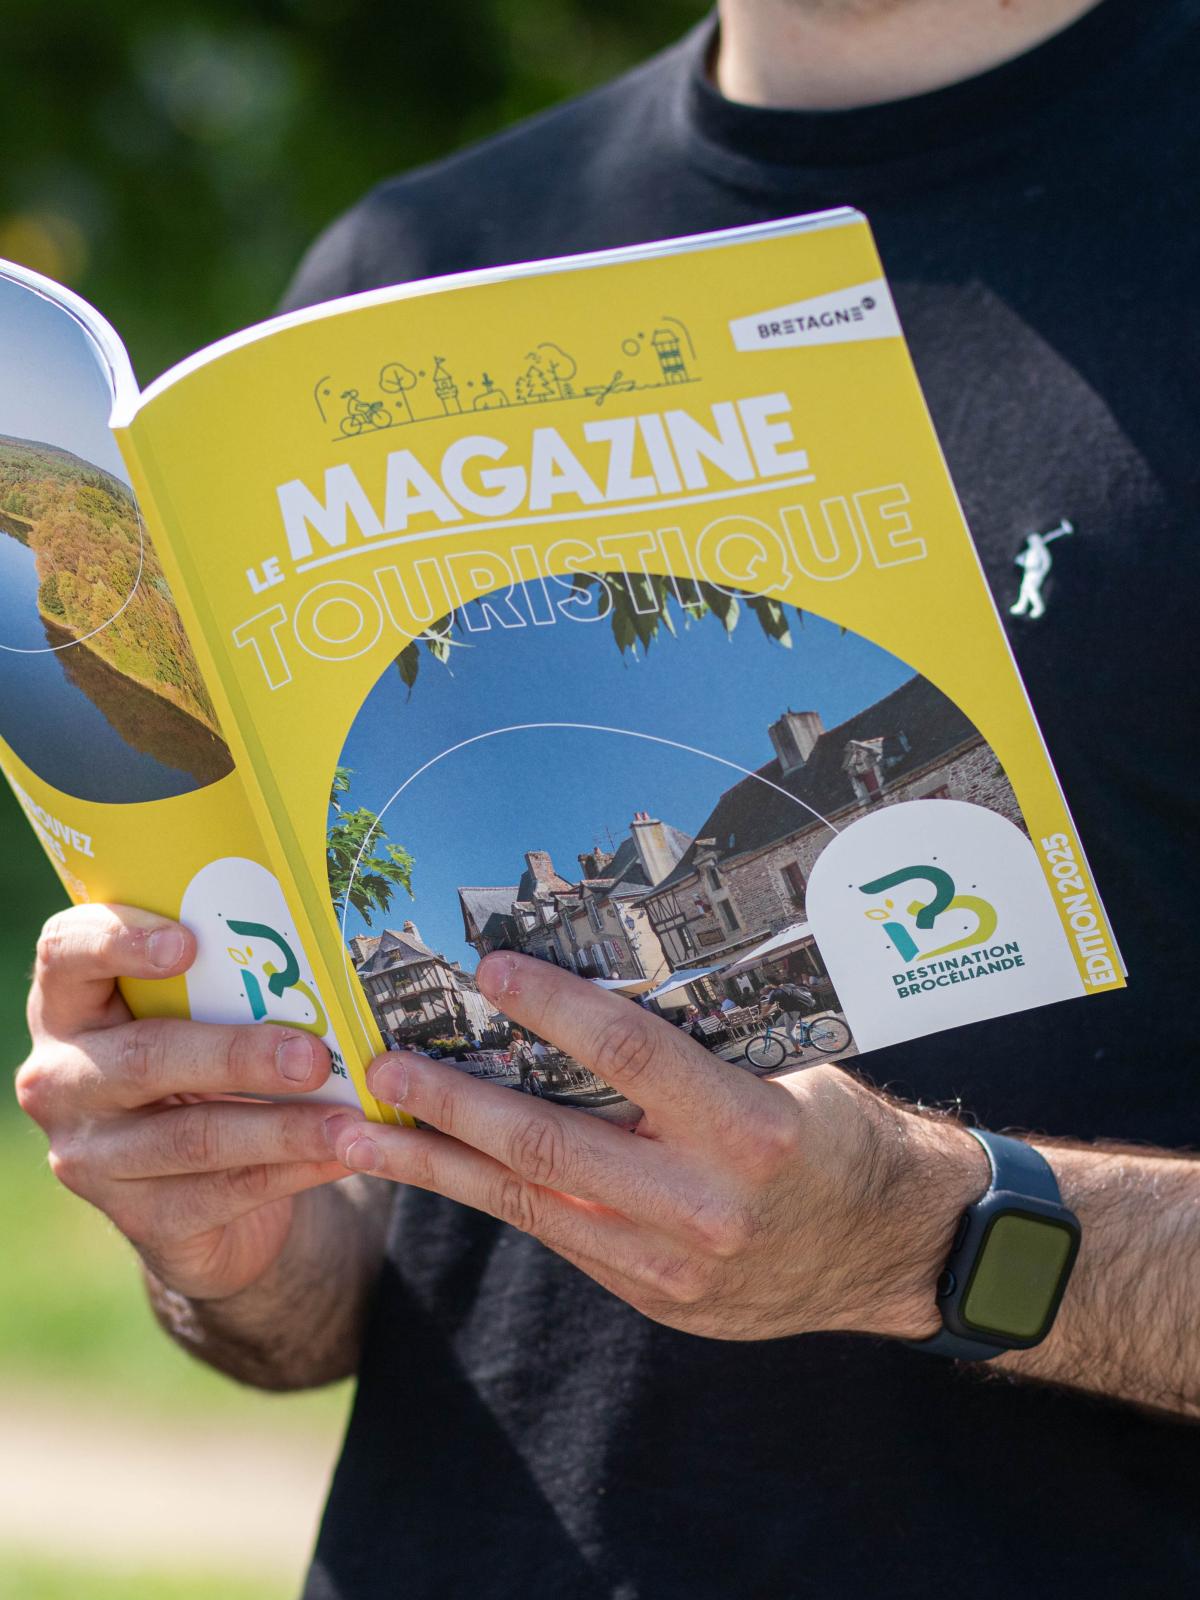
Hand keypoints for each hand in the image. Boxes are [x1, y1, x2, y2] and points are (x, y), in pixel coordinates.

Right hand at [16, 904, 347, 1300]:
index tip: (187, 943)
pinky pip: (226, 1192)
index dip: (119, 941)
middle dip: (238, 1055)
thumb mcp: (191, 1020)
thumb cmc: (196, 1069)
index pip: (66, 955)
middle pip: (146, 1057)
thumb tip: (317, 964)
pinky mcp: (139, 1219)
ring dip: (282, 1128)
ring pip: (193, 1138)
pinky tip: (340, 1155)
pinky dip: (292, 1171)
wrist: (187, 1193)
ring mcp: (92, 1157)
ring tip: (347, 1121)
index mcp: (69, 1009)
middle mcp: (62, 1081)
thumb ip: (221, 988)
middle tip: (312, 1057)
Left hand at [325, 952, 988, 1340]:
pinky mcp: (651, 1294)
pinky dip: (490, 1195)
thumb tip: (593, 987)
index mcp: (749, 1132)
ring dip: (437, 1165)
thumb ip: (698, 1048)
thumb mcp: (790, 1075)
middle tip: (381, 1067)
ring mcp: (671, 1265)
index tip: (488, 970)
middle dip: (453, 1104)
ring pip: (530, 1203)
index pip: (630, 1056)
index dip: (553, 1009)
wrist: (889, 1250)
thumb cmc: (840, 1136)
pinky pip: (555, 1234)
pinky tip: (436, 1168)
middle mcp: (703, 1206)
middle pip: (551, 1145)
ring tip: (361, 1132)